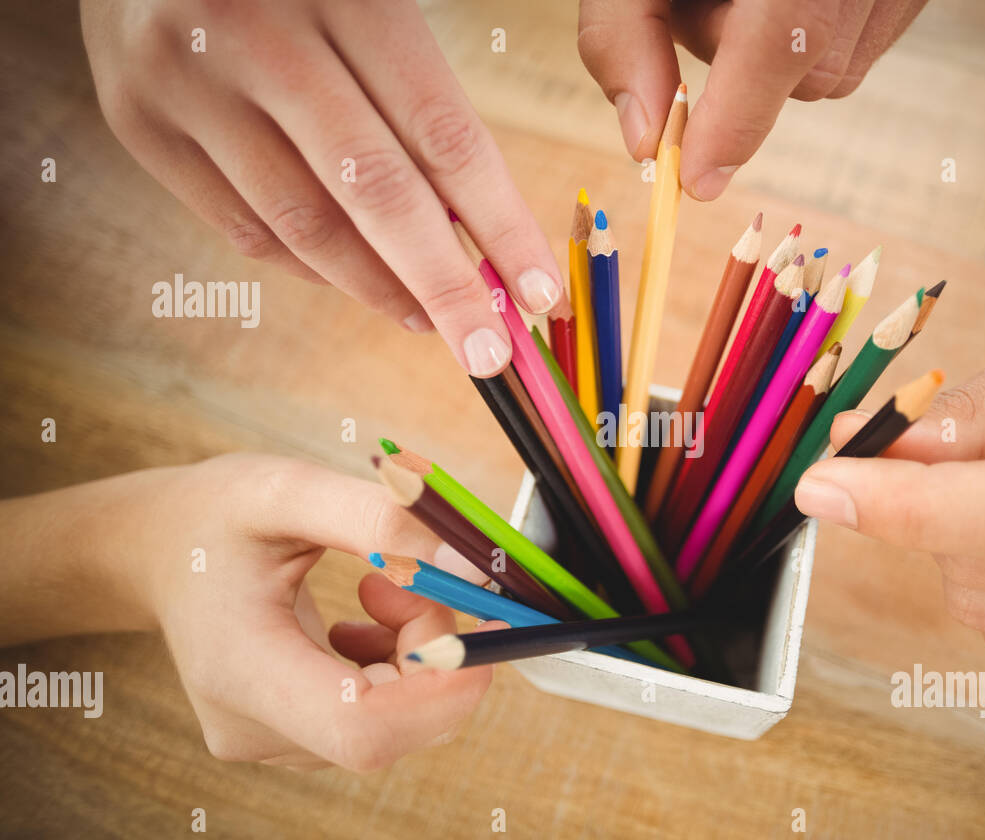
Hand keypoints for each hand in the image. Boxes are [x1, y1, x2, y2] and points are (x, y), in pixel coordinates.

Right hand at [82, 0, 563, 375]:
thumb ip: (419, 99)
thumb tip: (477, 236)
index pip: (444, 135)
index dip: (501, 227)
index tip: (541, 293)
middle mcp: (258, 35)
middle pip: (377, 194)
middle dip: (446, 287)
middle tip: (490, 352)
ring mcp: (186, 80)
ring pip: (304, 225)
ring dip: (379, 288)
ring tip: (428, 318)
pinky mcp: (137, 120)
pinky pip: (244, 227)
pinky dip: (311, 267)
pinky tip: (356, 280)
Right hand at [130, 455, 491, 769]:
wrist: (158, 550)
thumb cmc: (214, 515)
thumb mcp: (287, 489)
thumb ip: (381, 521)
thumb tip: (472, 566)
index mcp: (240, 673)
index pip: (362, 729)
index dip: (443, 688)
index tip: (486, 625)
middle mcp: (253, 729)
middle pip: (393, 729)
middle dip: (433, 650)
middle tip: (406, 577)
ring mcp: (274, 742)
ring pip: (400, 723)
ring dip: (418, 649)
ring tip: (376, 582)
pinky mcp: (297, 737)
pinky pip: (385, 717)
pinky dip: (402, 663)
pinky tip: (368, 614)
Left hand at [578, 0, 927, 199]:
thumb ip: (624, 37)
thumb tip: (645, 140)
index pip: (785, 39)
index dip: (738, 118)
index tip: (698, 177)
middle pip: (805, 74)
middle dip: (739, 60)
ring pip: (833, 71)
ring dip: (775, 53)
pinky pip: (862, 47)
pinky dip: (814, 36)